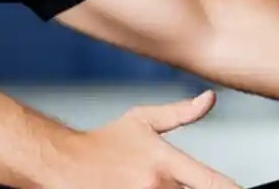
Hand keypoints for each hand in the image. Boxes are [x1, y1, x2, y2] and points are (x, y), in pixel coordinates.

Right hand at [48, 90, 239, 188]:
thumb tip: (209, 98)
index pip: (211, 182)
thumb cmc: (106, 142)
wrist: (68, 163)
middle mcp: (157, 186)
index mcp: (164, 162)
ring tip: (162, 183)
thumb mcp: (143, 120)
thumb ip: (180, 112)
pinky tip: (152, 188)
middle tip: (194, 184)